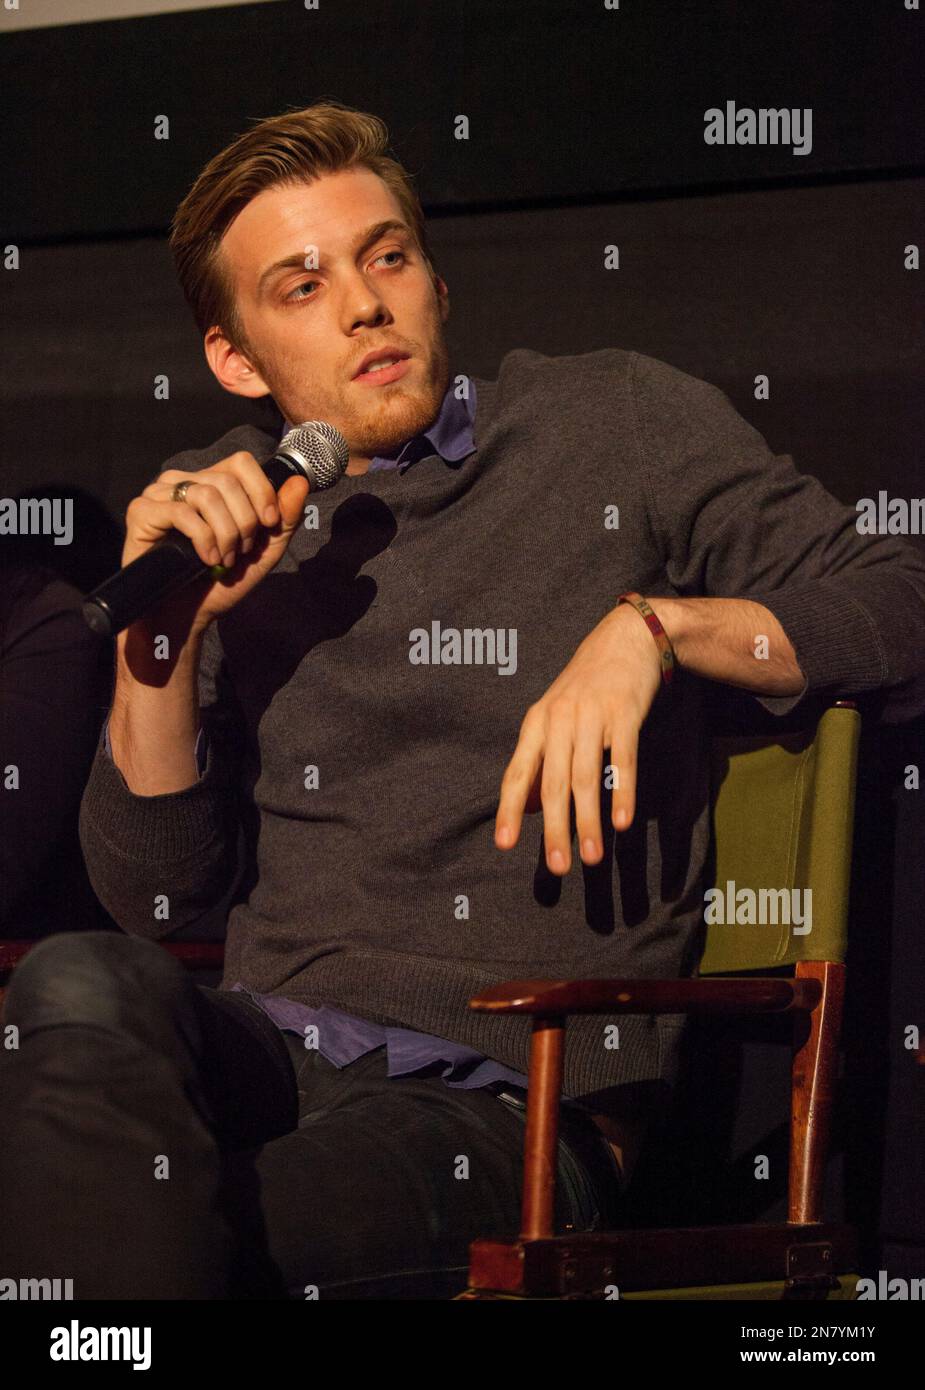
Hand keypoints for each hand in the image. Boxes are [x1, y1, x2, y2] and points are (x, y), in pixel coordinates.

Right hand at [120, 452, 309, 644]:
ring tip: (222, 560)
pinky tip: (205, 560)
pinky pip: (181, 512)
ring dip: (225, 534)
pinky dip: (203, 539)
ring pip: (206, 494)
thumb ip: (284, 518)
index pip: (240, 462)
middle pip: (226, 480)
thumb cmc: (220, 583)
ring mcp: (159, 494)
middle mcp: (183, 482)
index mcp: (210, 483)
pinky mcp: (141, 511)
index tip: (267, 524)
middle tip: (239, 552)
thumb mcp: (263, 551)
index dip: (261, 491)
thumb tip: (300, 482)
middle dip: (244, 521)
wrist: (186, 616)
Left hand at [494, 605, 662, 873]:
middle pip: (553, 783)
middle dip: (555, 828)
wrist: (625, 639)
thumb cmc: (586, 686)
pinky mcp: (625, 714)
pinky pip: (622, 760)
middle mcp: (559, 720)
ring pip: (586, 778)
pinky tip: (622, 822)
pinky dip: (622, 792)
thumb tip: (528, 807)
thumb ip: (541, 758)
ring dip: (589, 821)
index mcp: (536, 723)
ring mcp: (592, 716)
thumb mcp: (553, 715)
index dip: (509, 810)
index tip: (505, 845)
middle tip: (556, 867)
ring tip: (592, 857)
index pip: (517, 773)